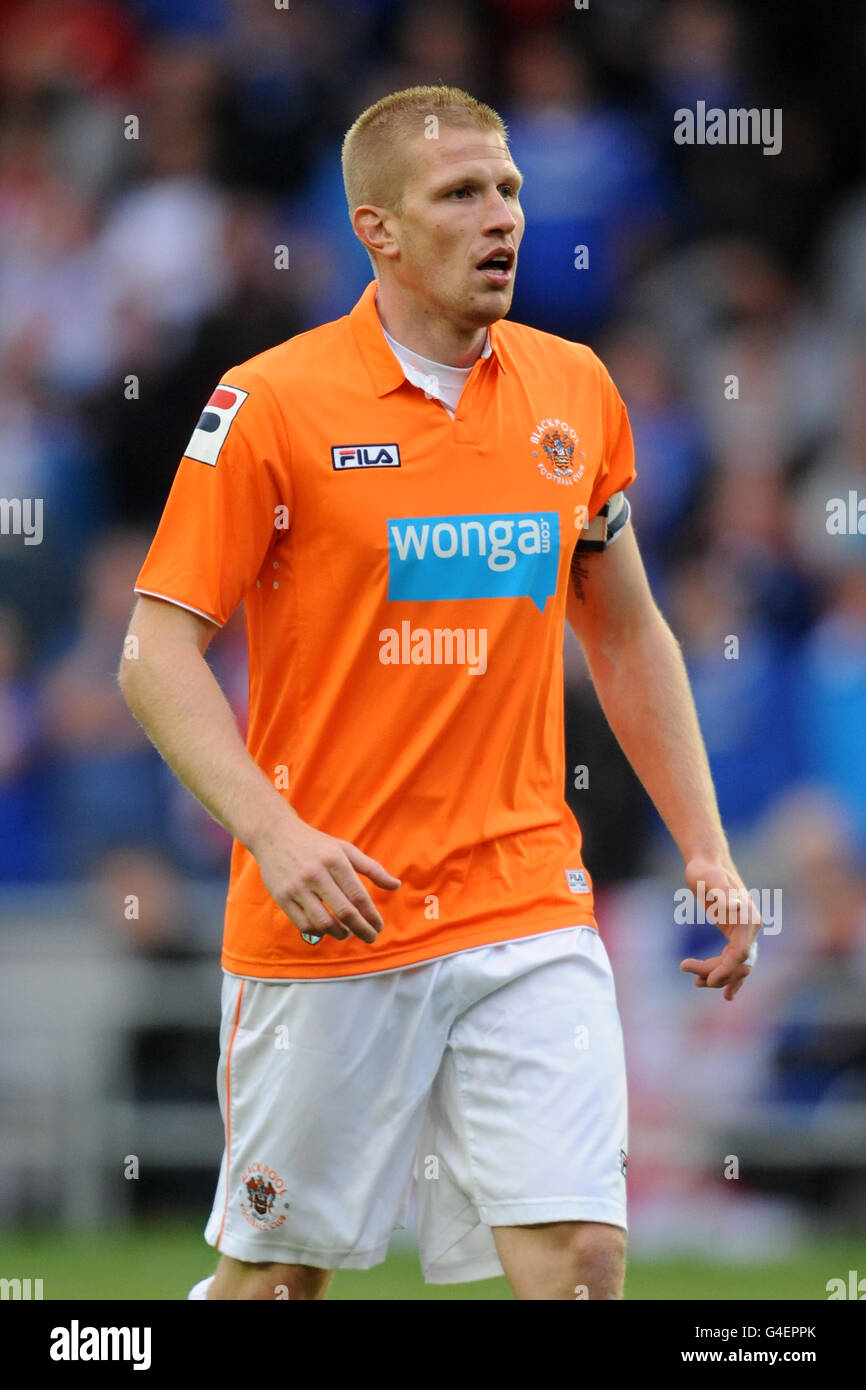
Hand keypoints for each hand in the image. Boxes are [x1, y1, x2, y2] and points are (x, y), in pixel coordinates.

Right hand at [253, 815, 400, 943]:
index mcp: (335, 860)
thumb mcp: (345, 849)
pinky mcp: (282, 897)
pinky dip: (318, 932)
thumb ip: (371, 868)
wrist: (275, 834)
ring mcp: (297, 887)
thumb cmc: (316, 844)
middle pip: (343, 912)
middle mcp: (316, 874)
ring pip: (323, 922)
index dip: (371, 915)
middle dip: (361, 929)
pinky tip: (328, 930)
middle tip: (371, 937)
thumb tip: (396, 886)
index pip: (358, 896)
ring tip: (348, 934)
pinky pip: (303, 924)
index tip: (379, 926)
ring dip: (340, 933)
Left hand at [679, 856, 761, 1001]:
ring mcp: (745, 932)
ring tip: (694, 980)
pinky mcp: (735, 934)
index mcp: (748, 918)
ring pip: (736, 964)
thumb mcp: (708, 879)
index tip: (707, 979)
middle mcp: (751, 927)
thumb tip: (735, 906)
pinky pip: (735, 960)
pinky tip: (726, 994)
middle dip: (716, 972)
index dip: (726, 969)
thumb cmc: (705, 870)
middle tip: (685, 967)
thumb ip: (722, 892)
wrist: (706, 862)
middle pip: (738, 962)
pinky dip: (730, 976)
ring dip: (719, 975)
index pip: (741, 953)